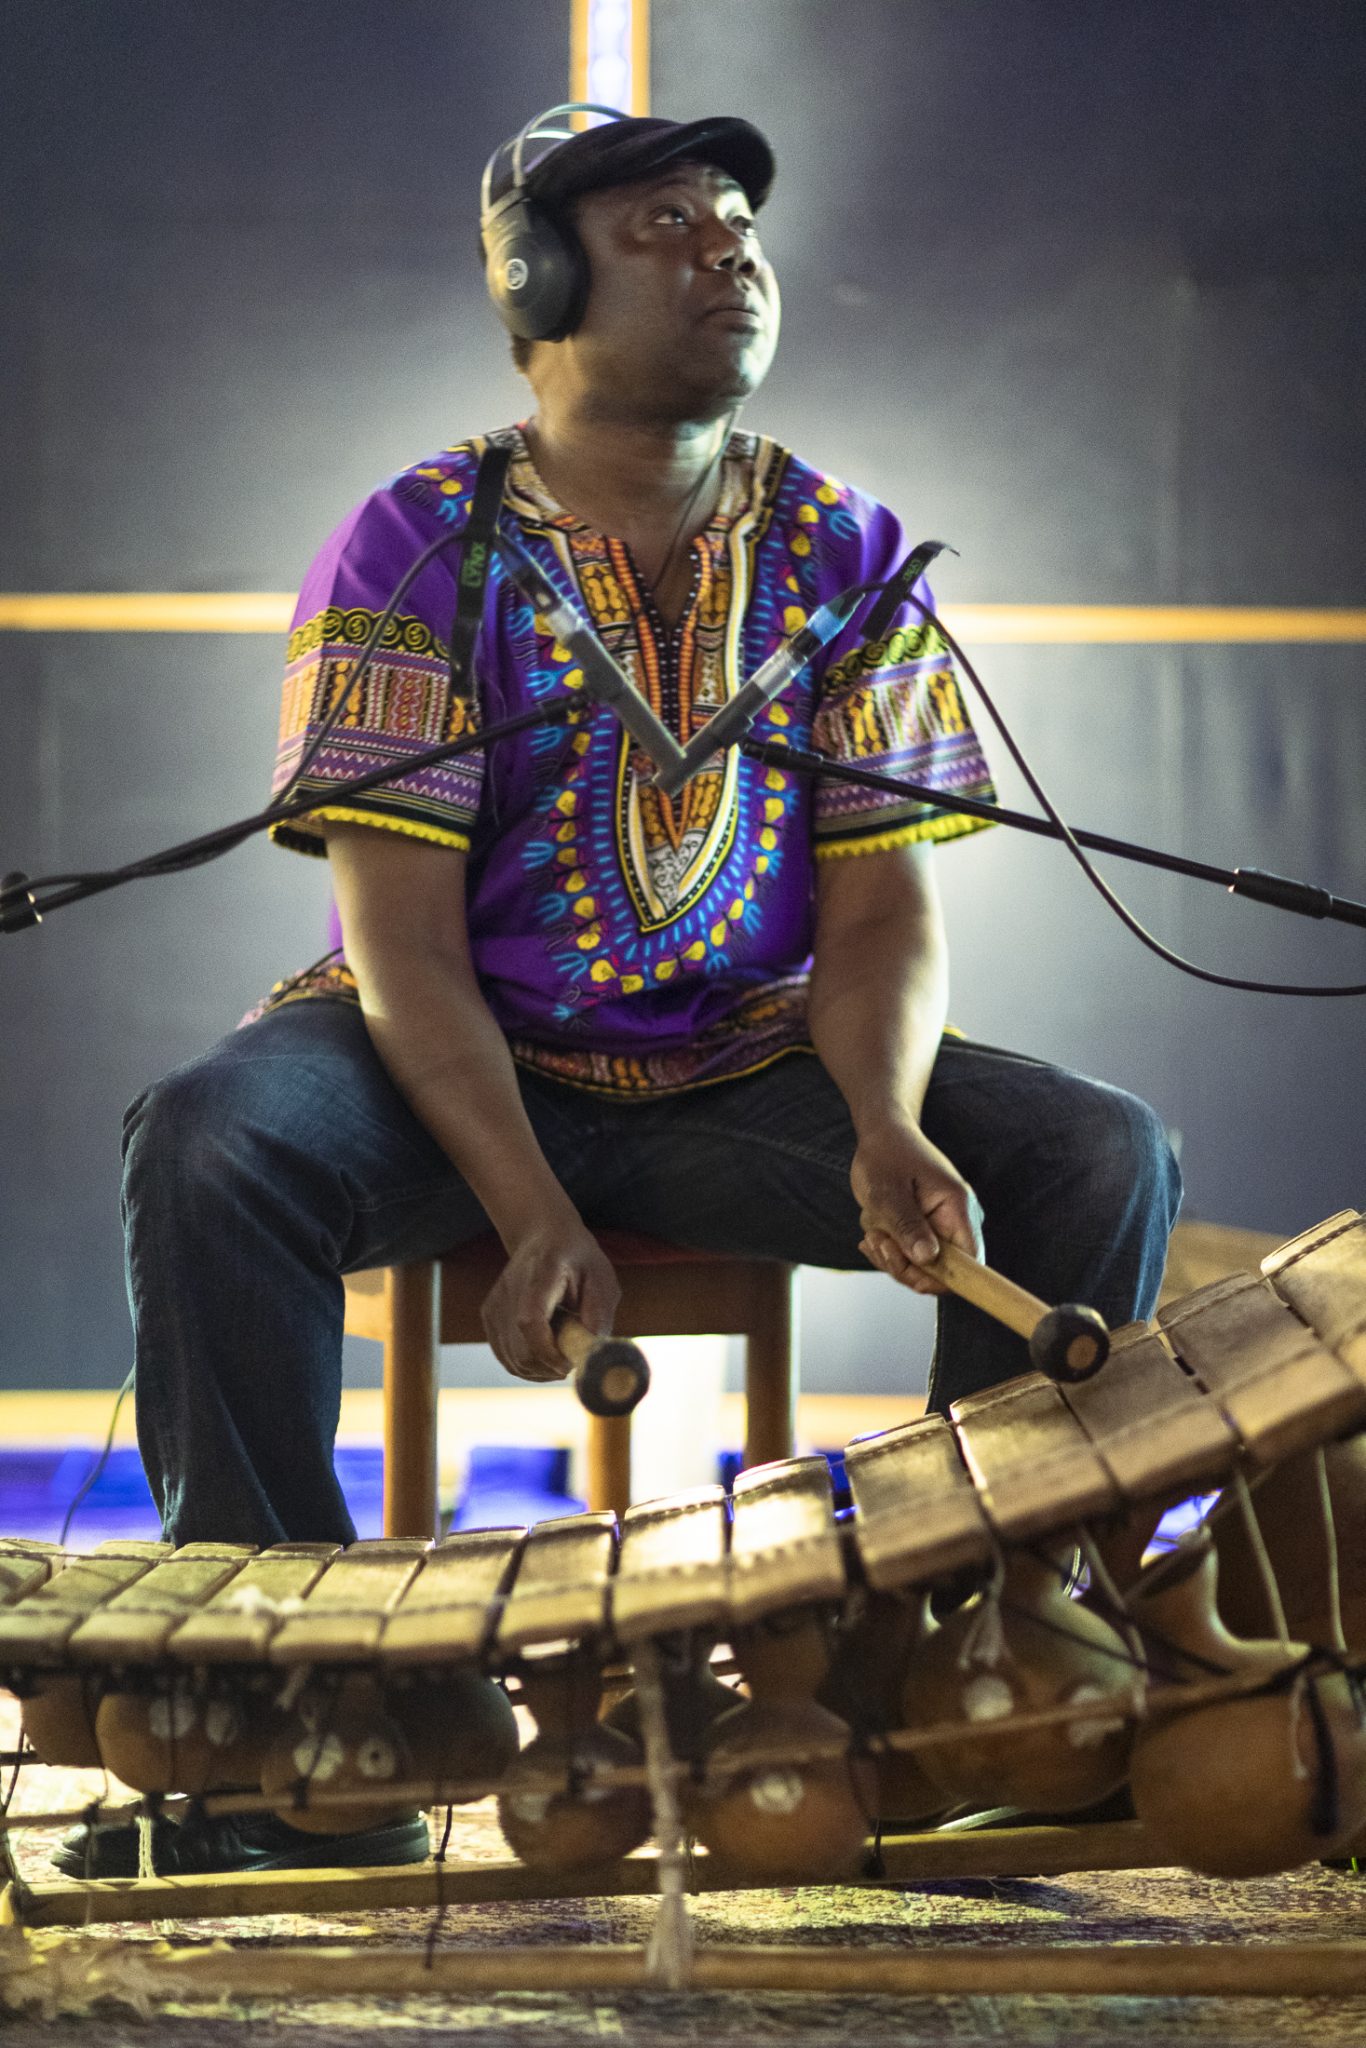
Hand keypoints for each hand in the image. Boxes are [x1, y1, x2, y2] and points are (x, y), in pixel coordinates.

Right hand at [480, 1215, 620, 1381]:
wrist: (543, 1235)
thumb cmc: (578, 1259)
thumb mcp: (601, 1279)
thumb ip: (598, 1316)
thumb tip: (589, 1354)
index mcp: (543, 1273)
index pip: (530, 1321)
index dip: (548, 1352)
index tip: (569, 1363)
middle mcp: (510, 1289)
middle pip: (520, 1349)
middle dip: (550, 1367)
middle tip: (573, 1357)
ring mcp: (495, 1304)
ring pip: (512, 1360)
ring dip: (541, 1370)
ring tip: (561, 1347)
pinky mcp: (489, 1316)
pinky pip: (507, 1357)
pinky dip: (529, 1365)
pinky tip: (546, 1350)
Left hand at [851, 1120, 982, 1296]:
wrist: (883, 1136)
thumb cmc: (886, 1156)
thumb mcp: (888, 1192)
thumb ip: (907, 1225)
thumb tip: (926, 1259)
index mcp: (958, 1209)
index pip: (970, 1263)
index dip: (942, 1279)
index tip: (906, 1270)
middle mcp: (958, 1221)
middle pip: (941, 1271)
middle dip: (904, 1265)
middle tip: (876, 1241)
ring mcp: (943, 1227)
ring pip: (922, 1267)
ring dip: (892, 1256)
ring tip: (872, 1231)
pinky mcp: (928, 1231)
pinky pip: (912, 1257)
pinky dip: (891, 1251)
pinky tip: (875, 1233)